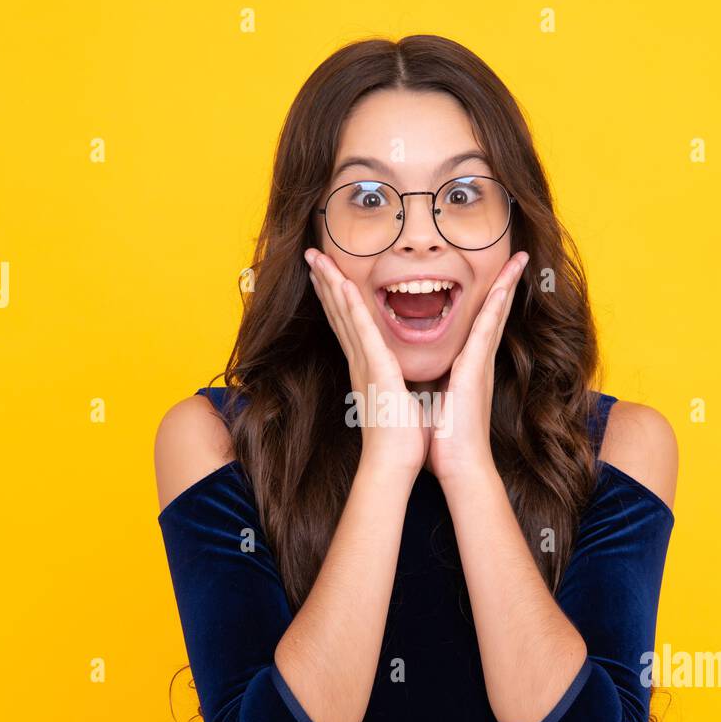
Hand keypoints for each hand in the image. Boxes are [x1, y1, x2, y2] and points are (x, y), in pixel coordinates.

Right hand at [304, 248, 430, 478]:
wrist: (395, 463)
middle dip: (325, 284)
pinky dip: (350, 305)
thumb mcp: (403, 400)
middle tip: (312, 257)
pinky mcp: (375, 367)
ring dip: (331, 284)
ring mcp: (364, 363)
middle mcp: (360, 363)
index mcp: (368, 369)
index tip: (329, 277)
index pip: (349, 326)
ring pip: (343, 314)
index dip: (338, 299)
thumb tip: (408, 378)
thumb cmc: (401, 440)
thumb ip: (400, 384)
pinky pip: (360, 329)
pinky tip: (343, 283)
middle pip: (338, 314)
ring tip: (317, 258)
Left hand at [427, 251, 528, 483]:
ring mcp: (480, 364)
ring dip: (506, 284)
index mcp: (467, 368)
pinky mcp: (475, 370)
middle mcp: (478, 362)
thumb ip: (434, 383)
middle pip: (494, 312)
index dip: (489, 299)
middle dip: (505, 283)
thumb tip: (421, 376)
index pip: (479, 325)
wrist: (458, 467)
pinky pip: (486, 330)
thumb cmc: (445, 441)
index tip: (497, 277)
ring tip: (518, 258)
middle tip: (517, 255)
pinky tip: (503, 285)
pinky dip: (495, 306)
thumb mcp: (435, 401)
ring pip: (495, 314)